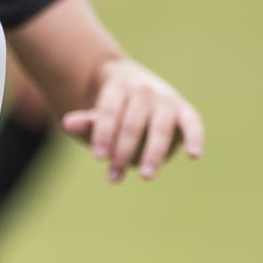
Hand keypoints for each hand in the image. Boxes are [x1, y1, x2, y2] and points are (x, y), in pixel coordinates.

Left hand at [60, 57, 203, 183]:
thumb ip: (86, 123)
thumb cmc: (110, 112)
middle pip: (134, 121)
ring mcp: (167, 99)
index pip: (110, 109)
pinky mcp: (184, 112)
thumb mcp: (95, 117)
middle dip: (123, 150)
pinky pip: (192, 123)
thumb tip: (67, 123)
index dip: (104, 133)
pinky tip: (194, 155)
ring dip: (154, 152)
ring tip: (146, 176)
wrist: (132, 90)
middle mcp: (145, 90)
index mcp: (119, 86)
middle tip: (113, 176)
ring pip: (161, 126)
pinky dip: (195, 137)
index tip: (98, 158)